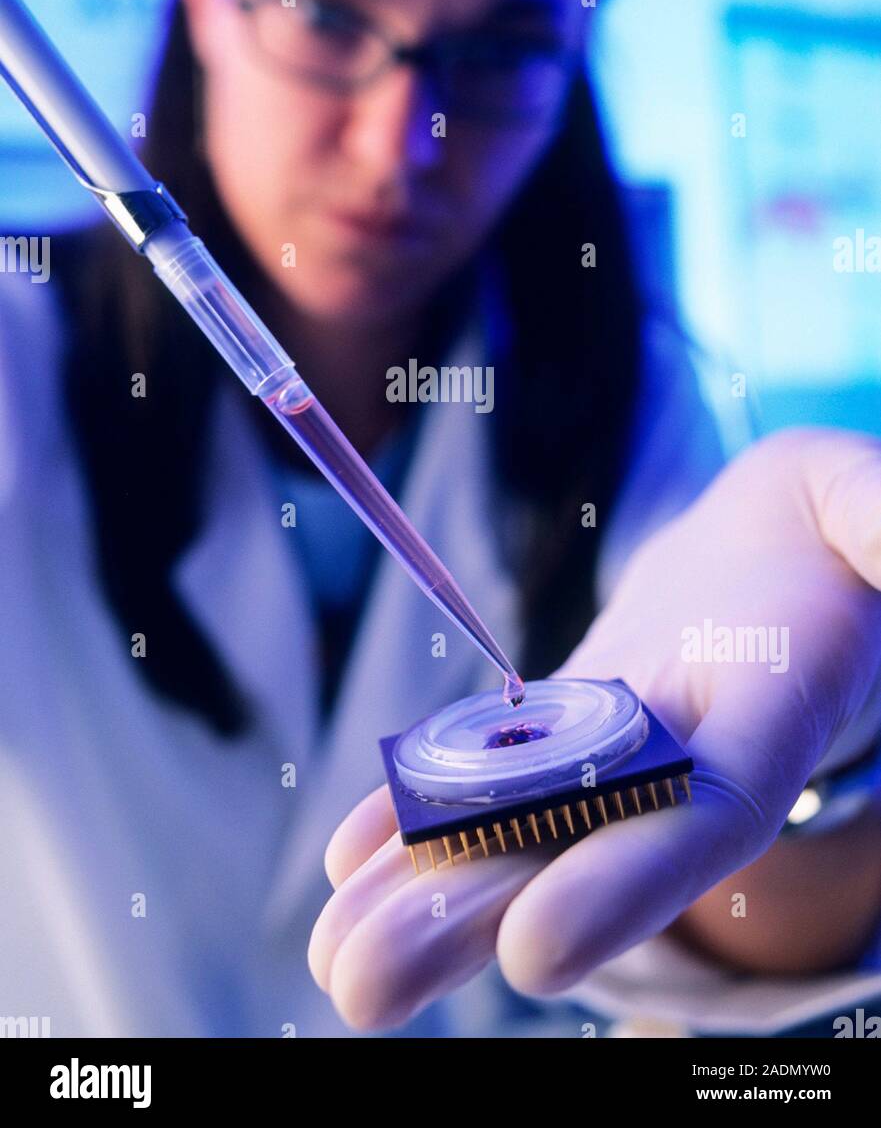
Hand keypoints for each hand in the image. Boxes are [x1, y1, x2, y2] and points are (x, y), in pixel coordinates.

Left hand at [308, 429, 880, 1029]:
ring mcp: (619, 749)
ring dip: (422, 893)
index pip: (703, 818)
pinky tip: (346, 860)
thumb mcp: (858, 500)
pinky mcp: (570, 721)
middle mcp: (687, 758)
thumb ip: (879, 520)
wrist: (779, 543)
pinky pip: (492, 771)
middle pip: (580, 853)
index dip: (624, 885)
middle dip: (472, 919)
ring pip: (521, 827)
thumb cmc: (832, 515)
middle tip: (359, 990)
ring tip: (331, 958)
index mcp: (772, 714)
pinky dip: (419, 815)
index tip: (532, 952)